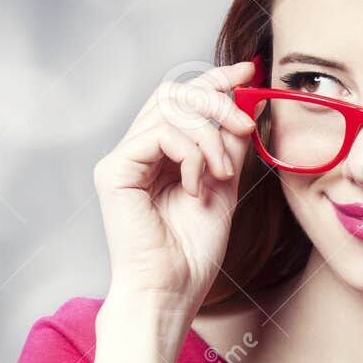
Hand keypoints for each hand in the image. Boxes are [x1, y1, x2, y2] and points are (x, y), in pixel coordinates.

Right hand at [93, 61, 256, 308]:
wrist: (172, 291)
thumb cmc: (193, 253)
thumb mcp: (224, 187)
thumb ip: (230, 145)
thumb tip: (248, 100)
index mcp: (160, 155)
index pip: (183, 101)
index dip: (214, 80)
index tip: (248, 71)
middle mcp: (137, 152)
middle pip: (174, 94)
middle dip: (217, 103)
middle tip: (246, 126)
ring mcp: (123, 160)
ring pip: (170, 110)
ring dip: (209, 138)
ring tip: (222, 175)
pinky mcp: (114, 171)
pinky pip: (159, 135)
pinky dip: (189, 155)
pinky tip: (195, 186)